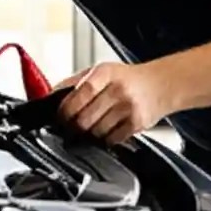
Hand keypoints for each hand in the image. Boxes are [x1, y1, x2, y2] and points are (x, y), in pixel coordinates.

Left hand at [54, 62, 171, 145]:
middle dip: (74, 125)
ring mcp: (128, 107)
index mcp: (105, 73)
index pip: (80, 94)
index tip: (61, 116)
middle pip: (85, 118)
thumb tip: (49, 96)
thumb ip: (74, 82)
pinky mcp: (137, 123)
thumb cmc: (127, 79)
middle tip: (72, 125)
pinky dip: (104, 138)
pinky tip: (106, 130)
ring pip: (97, 131)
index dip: (66, 109)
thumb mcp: (101, 71)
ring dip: (90, 133)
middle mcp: (118, 89)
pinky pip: (111, 139)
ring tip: (92, 125)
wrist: (160, 84)